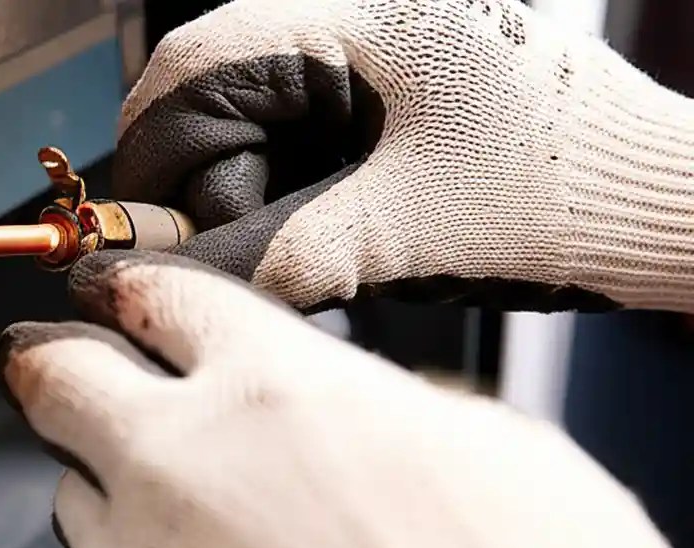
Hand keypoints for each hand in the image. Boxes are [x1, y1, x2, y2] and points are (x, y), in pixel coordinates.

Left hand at [0, 251, 693, 547]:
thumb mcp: (490, 449)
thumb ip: (383, 408)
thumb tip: (355, 409)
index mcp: (285, 384)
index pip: (162, 297)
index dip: (126, 284)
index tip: (111, 286)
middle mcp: (194, 457)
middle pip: (62, 376)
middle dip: (49, 356)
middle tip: (49, 351)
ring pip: (70, 478)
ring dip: (89, 460)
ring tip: (125, 461)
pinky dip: (116, 539)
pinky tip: (167, 547)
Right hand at [116, 0, 693, 312]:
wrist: (653, 207)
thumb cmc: (557, 197)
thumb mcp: (396, 232)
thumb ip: (272, 254)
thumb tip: (171, 280)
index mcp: (358, 18)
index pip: (196, 63)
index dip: (155, 152)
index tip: (146, 232)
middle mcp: (357, 18)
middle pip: (213, 87)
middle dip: (198, 176)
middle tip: (206, 252)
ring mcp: (373, 53)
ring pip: (251, 114)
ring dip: (239, 186)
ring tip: (271, 249)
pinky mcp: (387, 91)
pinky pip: (297, 130)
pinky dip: (281, 186)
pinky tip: (306, 232)